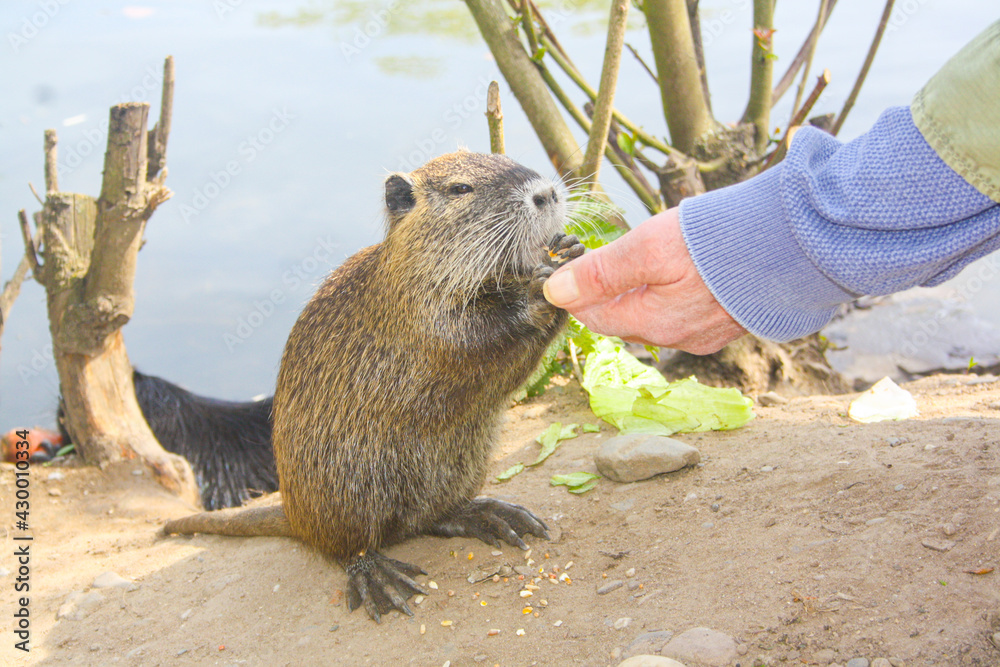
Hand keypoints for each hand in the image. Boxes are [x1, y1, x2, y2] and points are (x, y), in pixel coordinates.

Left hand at [542, 208, 745, 353]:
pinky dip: (674, 293)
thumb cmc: (719, 240)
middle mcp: (678, 339)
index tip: (574, 260)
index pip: (593, 316)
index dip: (577, 289)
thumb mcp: (648, 248)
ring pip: (655, 316)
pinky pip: (686, 313)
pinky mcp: (729, 321)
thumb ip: (600, 272)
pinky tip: (684, 269)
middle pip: (623, 318)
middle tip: (611, 254)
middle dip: (610, 290)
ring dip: (642, 291)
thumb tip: (555, 291)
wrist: (796, 239)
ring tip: (650, 257)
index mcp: (653, 325)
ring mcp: (706, 334)